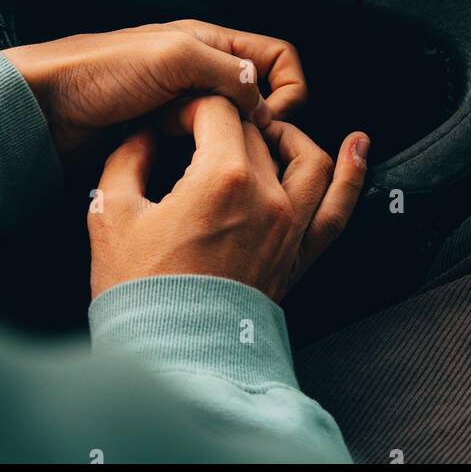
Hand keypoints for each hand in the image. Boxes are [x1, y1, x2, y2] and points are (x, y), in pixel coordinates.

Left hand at [3, 20, 307, 155]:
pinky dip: (204, 164)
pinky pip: (202, 154)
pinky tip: (190, 171)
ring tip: (213, 158)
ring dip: (230, 147)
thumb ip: (228, 72)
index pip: (279, 59)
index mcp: (211, 43)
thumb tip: (266, 102)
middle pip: (260, 99)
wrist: (46, 108)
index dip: (288, 88)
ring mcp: (184, 110)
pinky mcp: (165, 141)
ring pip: (233, 132)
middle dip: (260, 123)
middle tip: (245, 143)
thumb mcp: (175, 56)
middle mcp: (202, 74)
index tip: (272, 118)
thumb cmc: (98, 70)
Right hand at [88, 96, 368, 301]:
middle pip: (255, 132)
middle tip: (191, 138)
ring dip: (286, 135)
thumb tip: (144, 135)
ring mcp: (290, 227)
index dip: (187, 109)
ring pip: (307, 158)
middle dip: (222, 123)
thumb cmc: (140, 292)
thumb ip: (128, 157)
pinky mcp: (299, 256)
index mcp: (222, 178)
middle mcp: (267, 196)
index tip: (167, 127)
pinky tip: (358, 145)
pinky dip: (353, 174)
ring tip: (265, 130)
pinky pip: (338, 209)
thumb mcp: (111, 213)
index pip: (217, 110)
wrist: (170, 362)